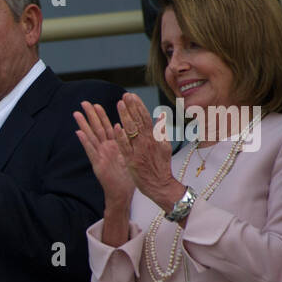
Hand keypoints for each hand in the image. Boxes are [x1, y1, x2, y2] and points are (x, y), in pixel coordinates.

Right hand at [74, 101, 135, 208]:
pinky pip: (91, 151)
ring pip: (91, 137)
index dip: (102, 115)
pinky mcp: (98, 164)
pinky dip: (85, 142)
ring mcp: (100, 156)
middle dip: (90, 115)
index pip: (107, 126)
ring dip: (84, 125)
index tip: (96, 104)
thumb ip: (130, 143)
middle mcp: (105, 148)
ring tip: (77, 114)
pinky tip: (78, 133)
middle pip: (97, 128)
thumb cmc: (128, 176)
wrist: (122, 193)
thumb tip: (132, 132)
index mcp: (114, 145)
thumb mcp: (131, 156)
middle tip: (83, 103)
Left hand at [115, 93, 184, 212]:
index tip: (131, 96)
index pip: (145, 118)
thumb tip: (161, 115)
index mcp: (154, 138)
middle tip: (125, 96)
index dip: (138, 106)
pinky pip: (125, 147)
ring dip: (125, 117)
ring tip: (119, 105)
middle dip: (131, 107)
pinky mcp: (131, 161)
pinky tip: (116, 127)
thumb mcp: (165, 146)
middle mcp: (147, 142)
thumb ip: (161, 131)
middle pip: (138, 121)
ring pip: (131, 131)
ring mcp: (139, 151)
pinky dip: (122, 137)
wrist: (160, 185)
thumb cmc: (161, 166)